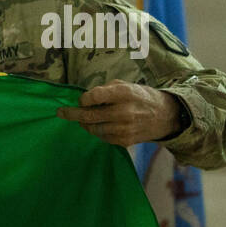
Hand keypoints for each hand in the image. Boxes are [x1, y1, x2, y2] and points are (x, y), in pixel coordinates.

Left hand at [55, 81, 183, 145]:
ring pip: (92, 128)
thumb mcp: (126, 85)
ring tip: (83, 118)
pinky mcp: (124, 141)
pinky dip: (96, 130)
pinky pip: (101, 136)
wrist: (164, 116)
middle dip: (72, 114)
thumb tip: (84, 99)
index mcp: (125, 94)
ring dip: (84, 123)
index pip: (95, 96)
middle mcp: (124, 112)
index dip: (83, 98)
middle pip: (89, 115)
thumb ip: (105, 90)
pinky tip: (99, 125)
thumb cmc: (140, 97)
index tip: (81, 99)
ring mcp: (124, 128)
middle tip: (61, 112)